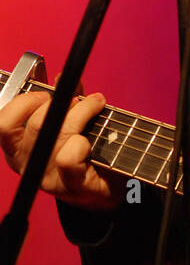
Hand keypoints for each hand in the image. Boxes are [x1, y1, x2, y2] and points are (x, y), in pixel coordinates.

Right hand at [0, 82, 125, 211]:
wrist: (105, 187)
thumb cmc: (83, 151)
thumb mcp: (71, 120)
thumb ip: (66, 98)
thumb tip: (62, 77)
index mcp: (17, 147)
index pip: (4, 123)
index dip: (24, 103)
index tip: (45, 94)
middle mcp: (27, 164)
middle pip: (36, 125)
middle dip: (63, 104)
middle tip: (79, 100)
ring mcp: (47, 177)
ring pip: (57, 136)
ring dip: (81, 114)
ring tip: (95, 106)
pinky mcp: (70, 186)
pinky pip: (69, 158)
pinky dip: (84, 142)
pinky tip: (93, 140)